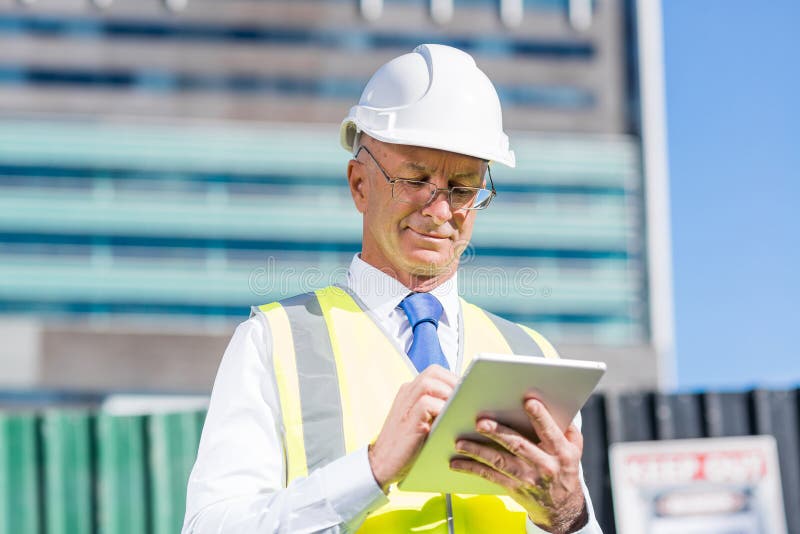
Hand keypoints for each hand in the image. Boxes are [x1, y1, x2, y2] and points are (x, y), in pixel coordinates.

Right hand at [368, 365, 456, 490]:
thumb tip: (467, 403)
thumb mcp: (423, 422)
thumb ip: (437, 409)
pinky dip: (441, 408)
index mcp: (411, 392)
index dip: (454, 379)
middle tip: (468, 397)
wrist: (382, 464)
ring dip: (448, 392)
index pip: (436, 373)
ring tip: (461, 406)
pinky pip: (426, 403)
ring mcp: (406, 404)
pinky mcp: (408, 419)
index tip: (469, 391)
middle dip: (454, 382)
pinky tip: (450, 419)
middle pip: (434, 372)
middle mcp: (407, 393)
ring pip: (429, 382)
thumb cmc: (406, 446)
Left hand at [449, 398, 587, 533]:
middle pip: (518, 446)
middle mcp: (543, 465)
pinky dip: (472, 468)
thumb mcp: (575, 448)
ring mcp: (527, 478)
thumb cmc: (565, 469)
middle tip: (481, 422)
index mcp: (561, 452)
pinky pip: (490, 476)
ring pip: (499, 462)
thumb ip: (565, 427)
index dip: (540, 417)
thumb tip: (553, 404)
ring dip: (478, 451)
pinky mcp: (512, 487)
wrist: (562, 508)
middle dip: (498, 433)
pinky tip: (457, 462)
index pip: (550, 432)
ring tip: (460, 442)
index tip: (528, 401)